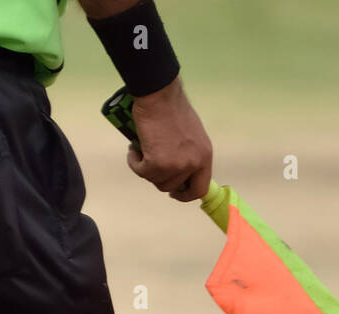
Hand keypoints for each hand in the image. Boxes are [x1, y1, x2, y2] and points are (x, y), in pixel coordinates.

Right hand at [126, 78, 211, 201]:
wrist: (159, 95)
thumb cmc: (173, 108)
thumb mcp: (192, 135)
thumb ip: (189, 153)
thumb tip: (179, 170)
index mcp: (205, 156)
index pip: (200, 189)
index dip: (186, 194)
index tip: (175, 193)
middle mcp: (193, 163)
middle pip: (172, 187)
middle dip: (159, 178)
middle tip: (150, 165)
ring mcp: (175, 165)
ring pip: (155, 180)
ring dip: (145, 169)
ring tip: (141, 151)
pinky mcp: (157, 162)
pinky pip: (141, 172)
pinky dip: (134, 163)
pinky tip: (133, 151)